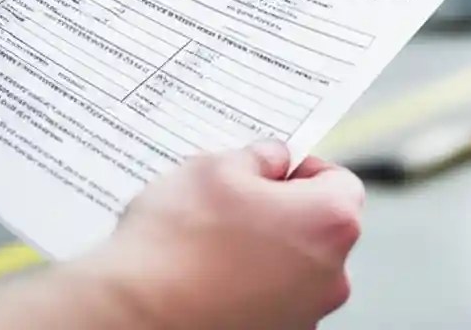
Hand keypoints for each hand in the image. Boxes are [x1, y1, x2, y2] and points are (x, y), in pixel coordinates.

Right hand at [75, 142, 364, 329]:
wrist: (131, 316)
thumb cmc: (176, 241)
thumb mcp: (215, 167)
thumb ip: (259, 156)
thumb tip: (273, 160)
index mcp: (331, 222)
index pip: (339, 182)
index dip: (302, 169)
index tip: (269, 171)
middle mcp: (331, 275)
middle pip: (319, 228)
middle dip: (282, 211)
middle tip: (233, 203)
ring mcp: (306, 314)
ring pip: (294, 267)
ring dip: (265, 251)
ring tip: (211, 243)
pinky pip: (272, 300)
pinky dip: (249, 287)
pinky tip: (208, 278)